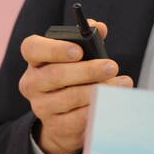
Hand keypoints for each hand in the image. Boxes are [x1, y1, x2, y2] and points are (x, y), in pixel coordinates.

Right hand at [19, 19, 132, 153]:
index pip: (32, 48)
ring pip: (70, 97)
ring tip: (121, 84)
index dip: (55, 48)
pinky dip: (97, 108)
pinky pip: (78, 118)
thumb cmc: (71, 79)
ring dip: (99, 89)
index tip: (79, 50)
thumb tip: (99, 27)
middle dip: (88, 70)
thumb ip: (87, 39)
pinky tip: (112, 101)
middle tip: (112, 66)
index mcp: (35, 60)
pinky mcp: (55, 126)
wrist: (63, 118)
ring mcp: (41, 106)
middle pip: (55, 74)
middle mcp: (32, 83)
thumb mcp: (76, 57)